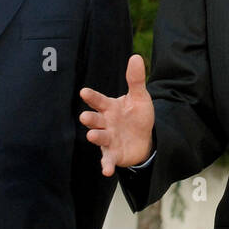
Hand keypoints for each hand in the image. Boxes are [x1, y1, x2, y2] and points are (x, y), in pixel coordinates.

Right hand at [79, 55, 154, 175]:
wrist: (144, 138)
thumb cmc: (136, 116)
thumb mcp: (139, 97)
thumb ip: (135, 80)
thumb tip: (136, 57)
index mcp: (110, 108)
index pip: (99, 100)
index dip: (92, 97)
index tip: (84, 92)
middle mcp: (105, 123)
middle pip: (95, 120)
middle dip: (90, 118)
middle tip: (85, 117)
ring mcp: (108, 139)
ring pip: (99, 138)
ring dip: (96, 137)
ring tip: (92, 136)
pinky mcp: (113, 154)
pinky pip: (108, 160)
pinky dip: (106, 165)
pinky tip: (106, 171)